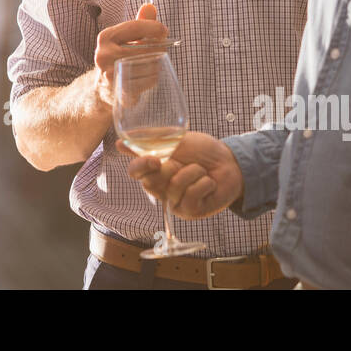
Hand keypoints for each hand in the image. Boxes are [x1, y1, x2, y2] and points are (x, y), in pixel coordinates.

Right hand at [93, 3, 167, 107]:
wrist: (104, 88)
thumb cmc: (119, 57)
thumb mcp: (126, 38)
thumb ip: (140, 22)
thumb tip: (150, 6)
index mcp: (105, 38)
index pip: (135, 27)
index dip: (154, 27)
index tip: (164, 30)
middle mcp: (104, 55)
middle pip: (144, 47)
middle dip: (158, 47)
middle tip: (163, 49)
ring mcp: (111, 74)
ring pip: (149, 64)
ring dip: (157, 63)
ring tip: (154, 62)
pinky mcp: (121, 90)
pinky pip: (149, 80)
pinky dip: (154, 76)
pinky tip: (150, 75)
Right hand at [120, 131, 243, 218]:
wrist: (231, 162)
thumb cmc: (203, 151)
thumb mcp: (176, 139)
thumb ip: (149, 140)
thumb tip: (120, 143)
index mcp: (154, 170)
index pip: (135, 172)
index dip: (140, 166)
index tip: (154, 159)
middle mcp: (161, 188)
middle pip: (151, 182)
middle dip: (171, 168)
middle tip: (184, 163)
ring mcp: (175, 202)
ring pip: (175, 186)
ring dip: (194, 172)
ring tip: (201, 171)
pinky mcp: (190, 211)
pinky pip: (191, 195)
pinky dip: (204, 183)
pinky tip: (209, 183)